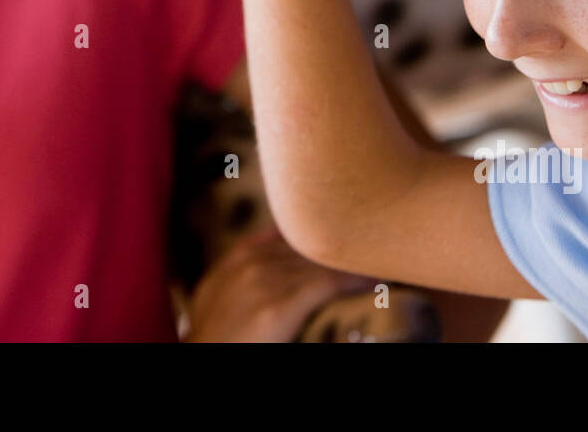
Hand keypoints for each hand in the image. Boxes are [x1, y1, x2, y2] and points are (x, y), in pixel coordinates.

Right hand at [183, 225, 376, 341]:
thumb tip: (277, 241)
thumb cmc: (214, 333)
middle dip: (343, 244)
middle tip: (379, 240)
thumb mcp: (218, 291)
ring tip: (384, 256)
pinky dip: (353, 281)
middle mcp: (253, 261)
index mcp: (241, 256)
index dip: (325, 233)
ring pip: (321, 261)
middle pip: (311, 244)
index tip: (354, 232)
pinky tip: (375, 281)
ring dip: (354, 259)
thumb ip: (245, 266)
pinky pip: (326, 284)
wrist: (202, 356)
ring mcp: (264, 282)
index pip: (293, 232)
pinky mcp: (277, 306)